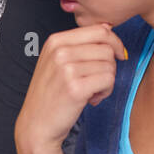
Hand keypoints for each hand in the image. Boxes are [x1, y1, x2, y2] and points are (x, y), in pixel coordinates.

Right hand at [15, 23, 127, 153]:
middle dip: (110, 65)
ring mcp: (66, 69)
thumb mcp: (57, 62)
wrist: (36, 124)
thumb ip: (79, 45)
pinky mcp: (75, 88)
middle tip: (98, 80)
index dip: (114, 42)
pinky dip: (105, 91)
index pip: (99, 30)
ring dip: (107, 81)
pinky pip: (108, 80)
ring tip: (92, 91)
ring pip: (109, 65)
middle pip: (107, 47)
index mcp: (55, 41)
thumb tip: (108, 28)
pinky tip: (92, 99)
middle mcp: (59, 52)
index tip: (117, 55)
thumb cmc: (50, 94)